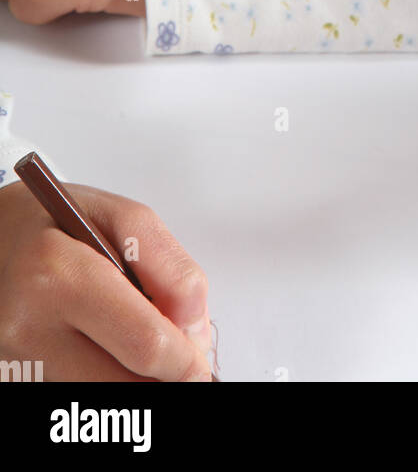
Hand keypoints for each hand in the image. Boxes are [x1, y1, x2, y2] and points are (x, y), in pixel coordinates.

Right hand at [0, 180, 213, 380]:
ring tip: (136, 342)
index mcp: (58, 273)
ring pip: (102, 399)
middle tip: (180, 362)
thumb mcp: (121, 218)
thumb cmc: (57, 224)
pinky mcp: (13, 379)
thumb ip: (170, 266)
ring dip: (134, 380)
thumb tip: (193, 331)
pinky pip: (77, 394)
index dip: (184, 360)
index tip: (200, 363)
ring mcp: (15, 362)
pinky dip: (104, 378)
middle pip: (124, 386)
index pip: (143, 342)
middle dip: (164, 378)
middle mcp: (28, 326)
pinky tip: (105, 348)